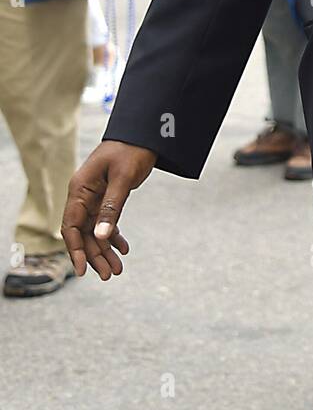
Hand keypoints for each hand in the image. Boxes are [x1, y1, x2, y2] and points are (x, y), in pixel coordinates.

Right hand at [62, 141, 156, 279]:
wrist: (144, 134)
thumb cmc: (131, 151)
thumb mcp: (123, 179)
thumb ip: (111, 207)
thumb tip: (100, 236)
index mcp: (80, 189)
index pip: (70, 226)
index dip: (75, 250)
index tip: (83, 271)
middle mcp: (83, 195)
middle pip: (83, 233)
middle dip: (95, 255)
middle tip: (110, 275)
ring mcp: (94, 197)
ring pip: (95, 230)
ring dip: (105, 249)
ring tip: (118, 269)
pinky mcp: (107, 197)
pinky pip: (106, 222)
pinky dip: (114, 236)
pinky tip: (123, 249)